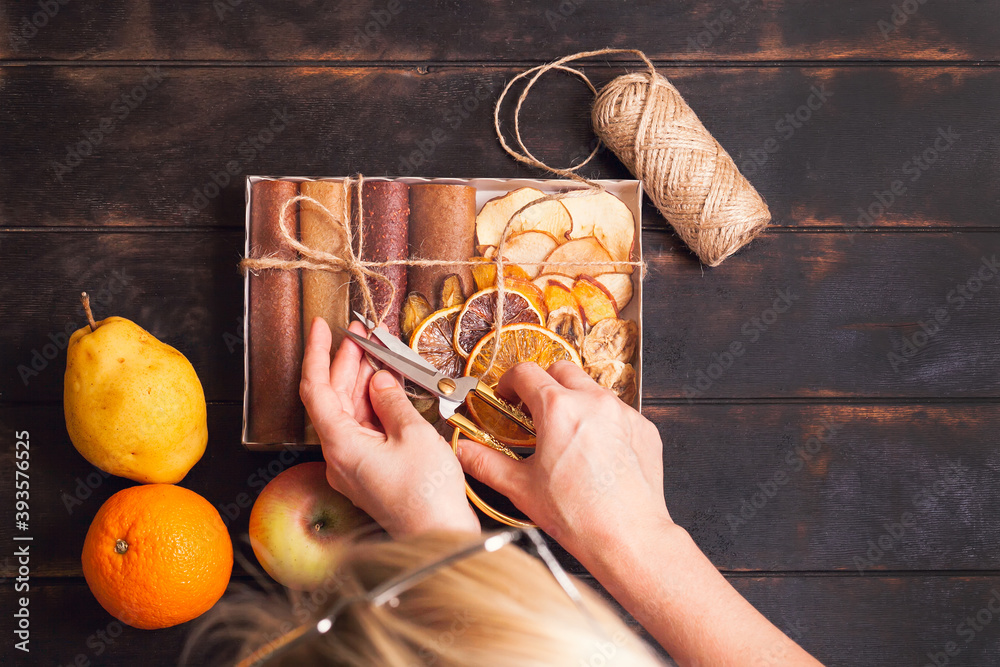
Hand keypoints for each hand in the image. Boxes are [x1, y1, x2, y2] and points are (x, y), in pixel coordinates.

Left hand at [300, 318, 479, 537]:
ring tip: (380, 352)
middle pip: (334, 398)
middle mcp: (339, 456)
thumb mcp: (413, 434)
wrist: (440, 537)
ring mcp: (353, 465)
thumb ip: (391, 400)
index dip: (317, 353)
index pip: (316, 389)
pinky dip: (374, 403)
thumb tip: (379, 380)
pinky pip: (364, 428)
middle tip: (363, 332)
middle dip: (347, 361)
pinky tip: (388, 386)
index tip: (321, 326)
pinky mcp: (369, 471)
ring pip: (350, 412)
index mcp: (340, 445)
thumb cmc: (427, 493)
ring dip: (363, 380)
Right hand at [455, 360, 669, 559]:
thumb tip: (463, 451)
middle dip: (543, 383)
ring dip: (573, 400)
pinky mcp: (643, 428)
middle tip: (533, 410)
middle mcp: (593, 402)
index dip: (509, 382)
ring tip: (564, 433)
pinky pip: (617, 411)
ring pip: (591, 388)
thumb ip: (485, 463)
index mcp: (559, 410)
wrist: (627, 536)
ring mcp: (622, 413)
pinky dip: (601, 420)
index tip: (508, 396)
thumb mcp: (521, 488)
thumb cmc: (579, 516)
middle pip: (560, 370)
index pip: (526, 372)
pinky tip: (593, 450)